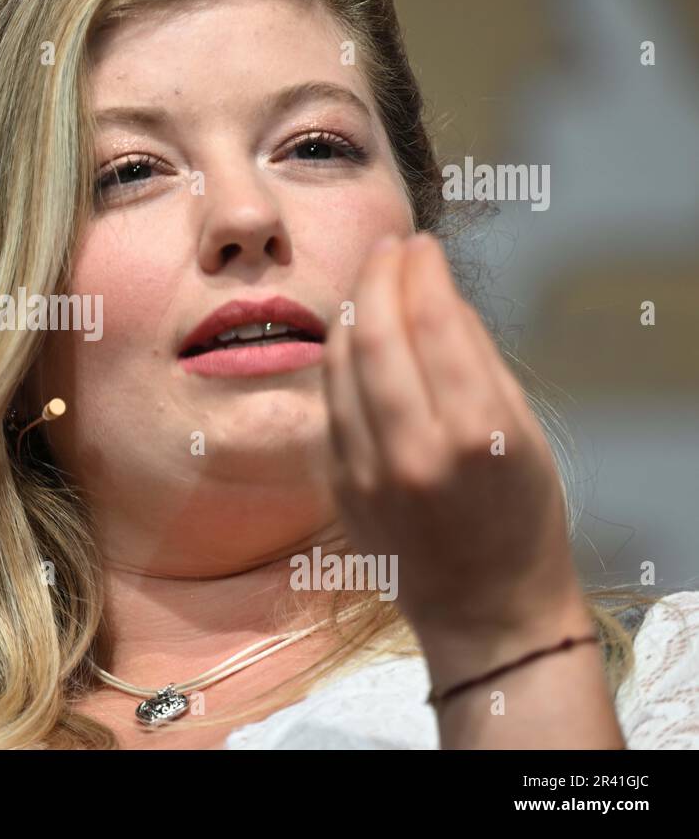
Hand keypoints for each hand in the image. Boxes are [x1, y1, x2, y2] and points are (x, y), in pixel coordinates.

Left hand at [320, 233, 586, 657]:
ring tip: (368, 283)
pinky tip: (352, 337)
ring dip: (349, 311)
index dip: (422, 271)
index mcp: (475, 434)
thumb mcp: (524, 432)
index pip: (434, 324)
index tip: (421, 244)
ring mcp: (366, 472)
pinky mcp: (338, 487)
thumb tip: (435, 292)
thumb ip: (475, 360)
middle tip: (387, 248)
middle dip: (376, 276)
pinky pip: (329, 404)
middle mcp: (412, 451)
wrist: (483, 610)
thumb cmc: (520, 518)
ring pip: (339, 365)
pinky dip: (339, 361)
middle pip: (373, 335)